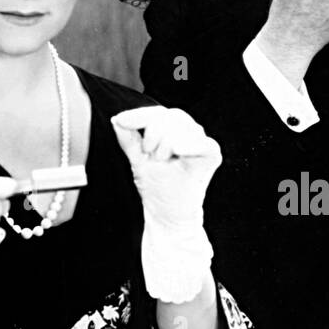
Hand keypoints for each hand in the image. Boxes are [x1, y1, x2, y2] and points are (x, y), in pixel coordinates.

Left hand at [111, 106, 221, 227]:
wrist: (169, 215)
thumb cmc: (157, 187)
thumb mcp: (138, 160)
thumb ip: (129, 140)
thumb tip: (116, 119)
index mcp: (173, 131)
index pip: (157, 114)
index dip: (139, 115)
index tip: (120, 120)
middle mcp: (190, 133)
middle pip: (170, 117)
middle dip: (153, 133)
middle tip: (149, 155)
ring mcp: (202, 144)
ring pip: (183, 128)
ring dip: (167, 143)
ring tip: (162, 162)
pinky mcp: (212, 157)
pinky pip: (203, 144)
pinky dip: (190, 145)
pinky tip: (177, 149)